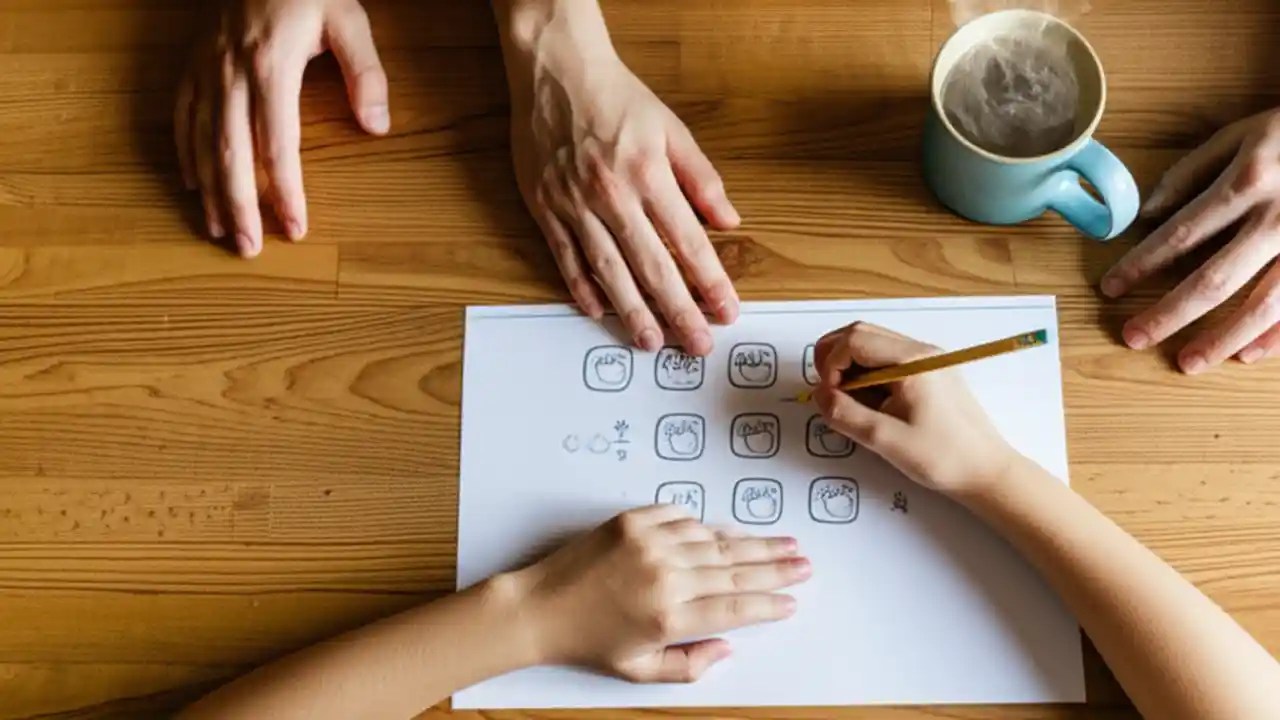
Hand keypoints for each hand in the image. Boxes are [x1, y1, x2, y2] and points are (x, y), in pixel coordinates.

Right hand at [176, 0, 388, 256]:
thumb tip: (378, 126)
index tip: (296, 228)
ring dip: (209, 190)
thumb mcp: (349, 19)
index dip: (287, 192)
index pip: (278, 147)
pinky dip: (184, 153)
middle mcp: (231, 73)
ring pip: (200, 141)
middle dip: (238, 206)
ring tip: (218, 230)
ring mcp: (205, 69)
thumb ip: (366, 73)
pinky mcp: (192, 63)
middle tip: (248, 249)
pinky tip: (192, 184)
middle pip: (230, 154)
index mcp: (272, 67)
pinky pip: (181, 115)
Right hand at [503, 6, 740, 355]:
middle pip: (652, 268)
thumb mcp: (672, 129)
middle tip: (696, 344)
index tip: (726, 310)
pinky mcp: (547, 208)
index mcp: (649, 176)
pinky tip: (599, 311)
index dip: (710, 282)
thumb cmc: (616, 98)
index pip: (688, 243)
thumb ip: (702, 178)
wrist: (556, 72)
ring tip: (651, 342)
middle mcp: (613, 196)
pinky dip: (582, 288)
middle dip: (678, 312)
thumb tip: (729, 220)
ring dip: (632, 312)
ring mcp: (576, 206)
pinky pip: (567, 258)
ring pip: (609, 271)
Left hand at [512, 504, 806, 682]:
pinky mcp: (633, 520)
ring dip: (751, 543)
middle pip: (735, 569)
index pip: (735, 607)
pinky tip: (724, 532)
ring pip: (715, 540)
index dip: (768, 603)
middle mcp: (664, 576)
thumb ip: (689, 665)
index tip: (792, 599)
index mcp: (668, 617)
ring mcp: (649, 542)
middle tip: (804, 562)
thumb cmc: (587, 642)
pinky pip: (683, 517)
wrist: (538, 607)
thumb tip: (728, 648)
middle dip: (775, 567)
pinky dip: (705, 526)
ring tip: (782, 543)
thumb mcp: (639, 669)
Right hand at [811, 323, 1015, 494]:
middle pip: (862, 333)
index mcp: (912, 362)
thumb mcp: (885, 440)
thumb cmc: (943, 458)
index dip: (831, 364)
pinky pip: (888, 361)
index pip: (855, 340)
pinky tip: (868, 403)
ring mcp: (927, 361)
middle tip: (828, 392)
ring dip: (850, 368)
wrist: (987, 472)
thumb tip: (819, 394)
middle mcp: (921, 352)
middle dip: (835, 359)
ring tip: (847, 402)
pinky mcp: (929, 374)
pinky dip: (867, 375)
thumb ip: (845, 414)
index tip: (830, 396)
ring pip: (873, 346)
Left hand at [1100, 109, 1279, 372]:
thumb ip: (1192, 171)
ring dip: (1223, 338)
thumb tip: (1148, 213)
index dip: (1141, 264)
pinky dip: (1275, 335)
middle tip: (1133, 338)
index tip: (1111, 288)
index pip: (1181, 233)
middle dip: (1170, 313)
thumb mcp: (1242, 134)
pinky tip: (1246, 355)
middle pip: (1215, 278)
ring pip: (1264, 303)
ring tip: (1188, 363)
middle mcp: (1278, 218)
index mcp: (1248, 182)